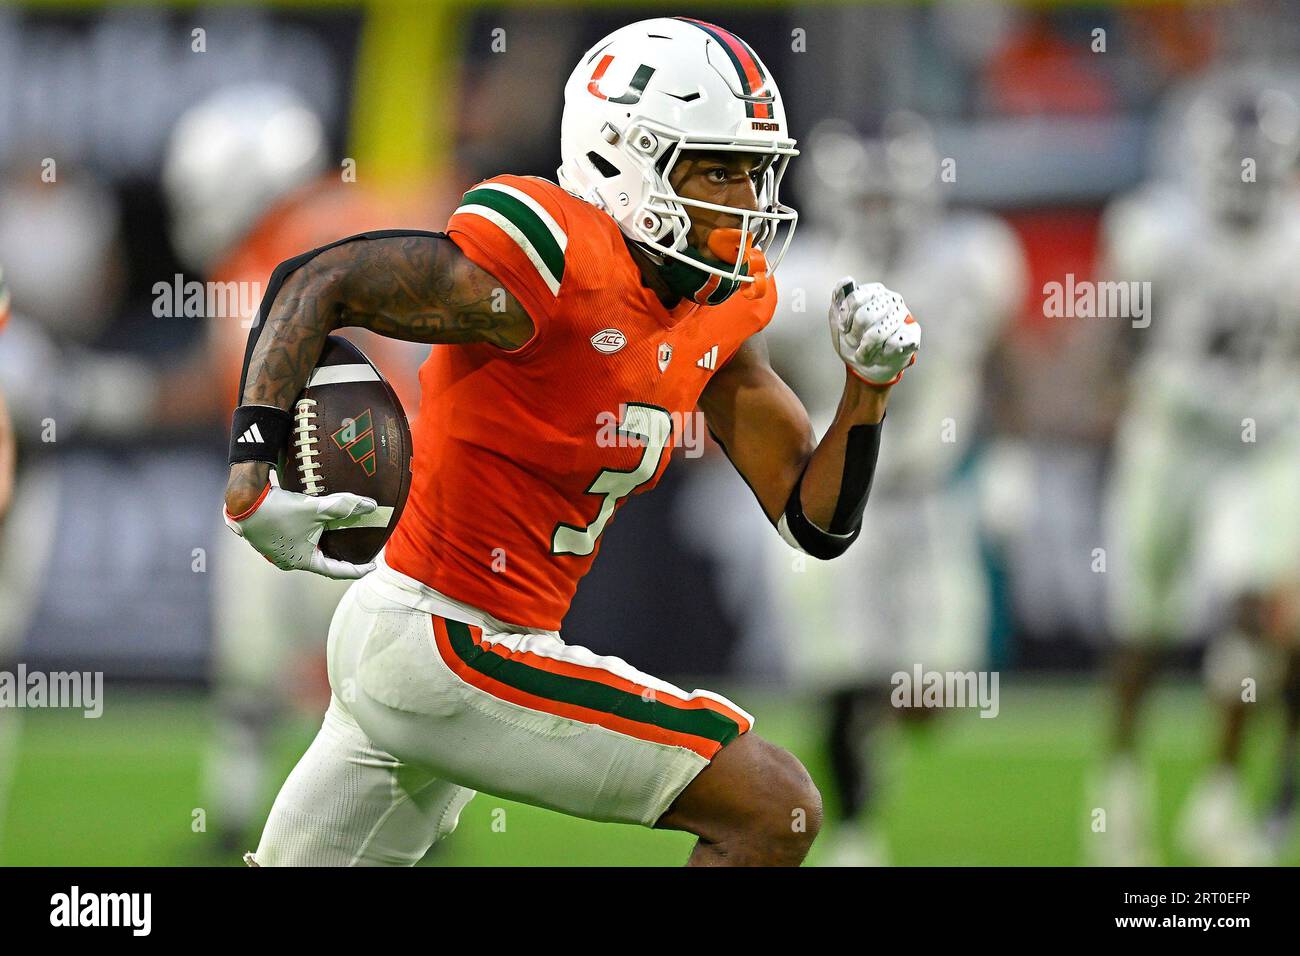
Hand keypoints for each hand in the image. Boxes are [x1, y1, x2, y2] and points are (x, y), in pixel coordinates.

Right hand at [223, 481, 377, 578]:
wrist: (244, 501)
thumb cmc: (278, 509)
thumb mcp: (315, 508)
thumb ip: (344, 507)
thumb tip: (371, 506)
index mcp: (301, 561)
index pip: (336, 572)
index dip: (357, 570)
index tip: (372, 566)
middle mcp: (289, 562)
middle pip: (323, 563)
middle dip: (341, 557)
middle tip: (358, 550)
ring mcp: (278, 553)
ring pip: (309, 553)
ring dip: (325, 546)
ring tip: (340, 538)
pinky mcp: (272, 542)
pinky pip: (298, 544)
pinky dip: (312, 539)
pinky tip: (317, 527)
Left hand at [828, 278, 919, 386]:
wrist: (867, 366)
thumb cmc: (854, 339)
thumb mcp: (838, 319)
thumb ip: (839, 299)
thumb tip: (847, 280)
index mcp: (874, 292)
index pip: (855, 299)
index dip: (845, 318)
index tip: (843, 327)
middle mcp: (892, 300)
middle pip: (864, 317)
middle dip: (854, 336)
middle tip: (854, 342)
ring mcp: (904, 317)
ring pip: (876, 335)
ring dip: (865, 350)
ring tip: (865, 353)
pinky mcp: (912, 335)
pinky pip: (892, 346)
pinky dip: (881, 355)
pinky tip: (882, 354)